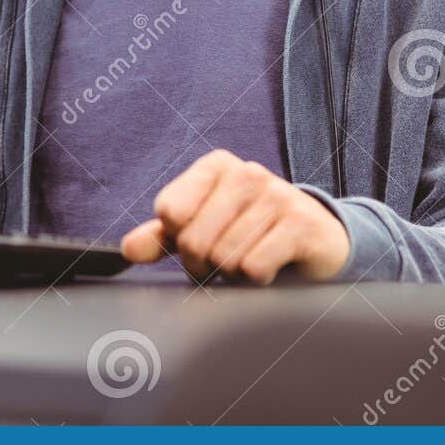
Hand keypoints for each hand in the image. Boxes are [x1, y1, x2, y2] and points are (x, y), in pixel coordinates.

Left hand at [121, 150, 349, 283]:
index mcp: (216, 165)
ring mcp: (278, 194)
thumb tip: (128, 250)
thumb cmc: (250, 231)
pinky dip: (258, 279)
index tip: (200, 239)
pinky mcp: (301, 223)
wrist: (316, 239)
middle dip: (205, 264)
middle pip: (194, 239)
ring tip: (250, 260)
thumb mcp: (203, 228)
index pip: (169, 211)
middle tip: (224, 261)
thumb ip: (162, 237)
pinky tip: (272, 265)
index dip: (178, 240)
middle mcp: (246, 172)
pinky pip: (254, 267)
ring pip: (225, 257)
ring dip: (233, 273)